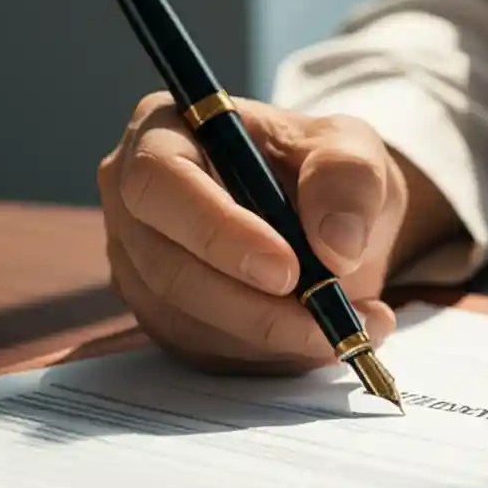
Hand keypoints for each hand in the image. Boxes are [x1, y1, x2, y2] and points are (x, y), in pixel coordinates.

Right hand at [98, 92, 412, 374]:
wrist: (327, 219)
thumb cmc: (323, 170)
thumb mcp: (351, 151)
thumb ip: (348, 180)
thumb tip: (335, 244)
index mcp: (164, 132)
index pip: (160, 182)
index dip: (217, 231)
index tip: (288, 270)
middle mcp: (134, 202)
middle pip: (169, 267)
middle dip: (254, 305)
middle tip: (330, 315)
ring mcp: (141, 266)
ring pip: (189, 321)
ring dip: (274, 335)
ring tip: (353, 322)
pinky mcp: (165, 318)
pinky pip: (207, 352)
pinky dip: (271, 354)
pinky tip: (322, 334)